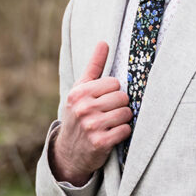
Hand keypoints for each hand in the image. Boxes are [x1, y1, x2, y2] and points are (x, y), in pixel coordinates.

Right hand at [51, 41, 131, 185]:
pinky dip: (123, 133)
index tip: (104, 100)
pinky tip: (112, 135)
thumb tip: (104, 43)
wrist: (69, 152)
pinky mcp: (100, 142)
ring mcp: (91, 126)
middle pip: (122, 98)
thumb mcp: (81, 90)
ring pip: (126, 114)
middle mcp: (84, 108)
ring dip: (123, 120)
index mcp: (80, 93)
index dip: (113, 92)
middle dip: (120, 106)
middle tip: (108, 113)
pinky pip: (126, 130)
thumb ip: (94, 66)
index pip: (114, 83)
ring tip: (110, 124)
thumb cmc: (79, 115)